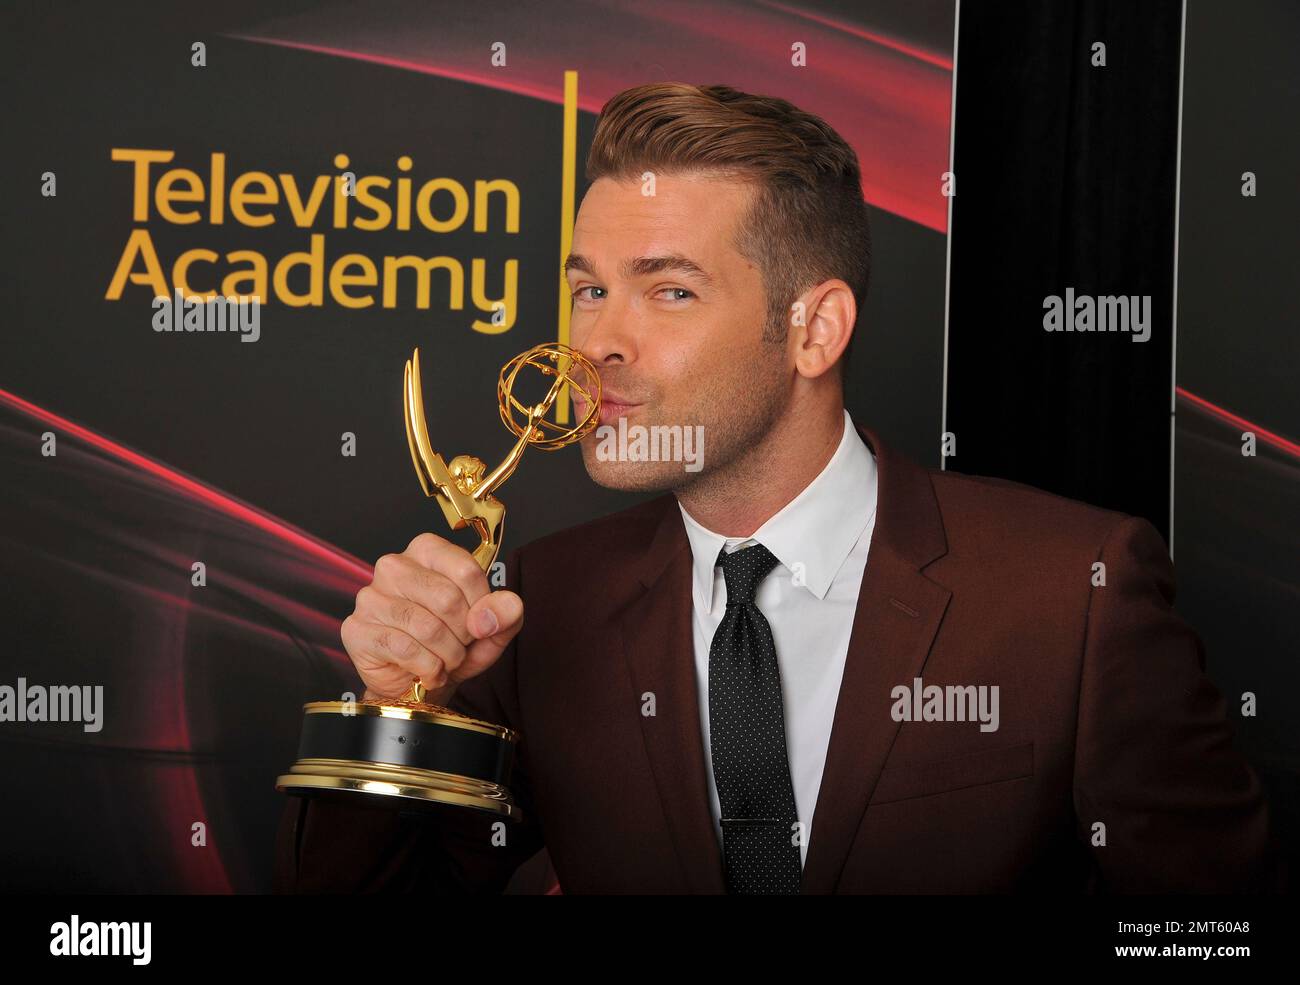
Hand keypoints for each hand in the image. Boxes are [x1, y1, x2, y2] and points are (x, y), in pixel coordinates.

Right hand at [341, 533, 523, 701]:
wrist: (419, 683)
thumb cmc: (453, 644)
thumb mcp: (492, 628)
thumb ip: (506, 613)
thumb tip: (490, 614)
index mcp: (427, 551)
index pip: (467, 570)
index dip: (482, 607)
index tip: (479, 624)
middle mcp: (394, 566)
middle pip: (447, 598)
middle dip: (464, 634)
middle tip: (460, 646)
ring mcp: (371, 596)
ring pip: (427, 627)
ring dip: (447, 655)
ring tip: (446, 661)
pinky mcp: (357, 629)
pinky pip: (404, 649)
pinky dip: (427, 668)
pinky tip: (428, 672)